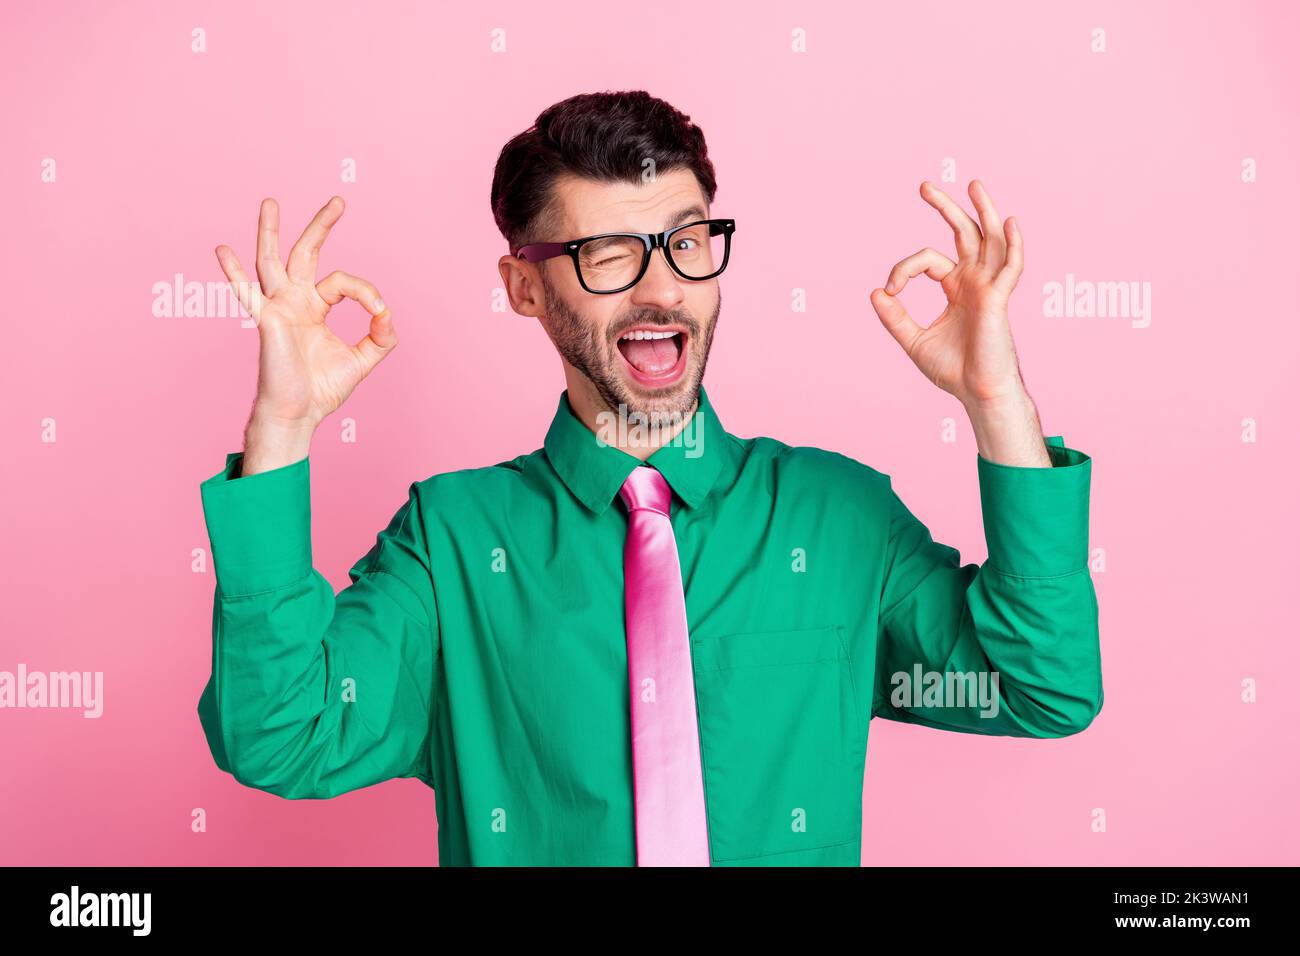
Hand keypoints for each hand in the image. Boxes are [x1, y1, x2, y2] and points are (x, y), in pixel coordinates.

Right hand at [216, 196, 395, 431]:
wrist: (300, 413)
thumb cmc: (323, 388)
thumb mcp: (363, 359)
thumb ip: (381, 336)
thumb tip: (387, 312)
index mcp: (316, 307)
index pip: (342, 281)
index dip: (365, 292)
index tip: (379, 311)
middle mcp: (295, 301)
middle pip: (306, 253)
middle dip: (321, 226)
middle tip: (338, 201)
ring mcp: (278, 307)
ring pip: (272, 261)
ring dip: (271, 231)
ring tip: (270, 202)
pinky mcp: (266, 320)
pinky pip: (248, 293)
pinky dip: (234, 272)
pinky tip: (222, 250)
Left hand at [869, 180, 1025, 407]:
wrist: (976, 393)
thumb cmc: (952, 370)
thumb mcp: (914, 341)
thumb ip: (895, 317)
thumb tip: (876, 292)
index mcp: (956, 288)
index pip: (928, 261)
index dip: (904, 269)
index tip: (890, 290)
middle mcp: (974, 282)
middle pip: (964, 234)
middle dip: (945, 209)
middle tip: (924, 186)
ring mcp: (989, 287)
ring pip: (990, 240)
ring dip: (983, 211)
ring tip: (973, 183)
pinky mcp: (999, 299)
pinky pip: (1011, 267)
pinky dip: (1012, 244)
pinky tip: (1008, 222)